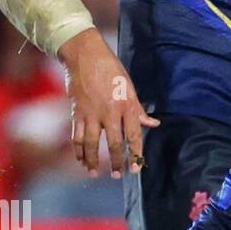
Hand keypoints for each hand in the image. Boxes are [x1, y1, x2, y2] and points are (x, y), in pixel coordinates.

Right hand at [58, 29, 159, 177]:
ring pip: (92, 144)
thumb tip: (153, 124)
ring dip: (94, 161)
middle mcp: (109, 112)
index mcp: (126, 106)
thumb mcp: (129, 87)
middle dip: (116, 162)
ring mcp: (91, 113)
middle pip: (113, 144)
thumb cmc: (110, 69)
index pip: (133, 136)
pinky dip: (78, 150)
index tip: (135, 168)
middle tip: (118, 175)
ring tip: (95, 174)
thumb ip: (139, 110)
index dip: (135, 154)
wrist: (84, 54)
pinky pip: (77, 136)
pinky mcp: (77, 112)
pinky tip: (80, 160)